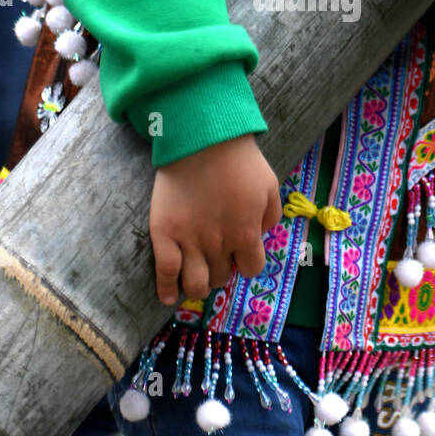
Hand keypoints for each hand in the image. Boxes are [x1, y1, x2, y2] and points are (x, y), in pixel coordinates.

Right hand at [149, 134, 282, 306]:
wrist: (201, 138)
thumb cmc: (239, 160)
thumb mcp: (269, 185)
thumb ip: (271, 215)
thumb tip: (261, 235)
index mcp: (246, 234)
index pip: (250, 269)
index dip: (246, 262)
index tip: (239, 253)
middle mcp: (219, 244)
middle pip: (222, 277)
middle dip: (222, 269)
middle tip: (216, 256)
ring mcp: (190, 241)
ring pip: (195, 284)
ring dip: (199, 285)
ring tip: (196, 276)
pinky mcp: (164, 234)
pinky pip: (165, 272)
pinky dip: (166, 289)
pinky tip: (168, 297)